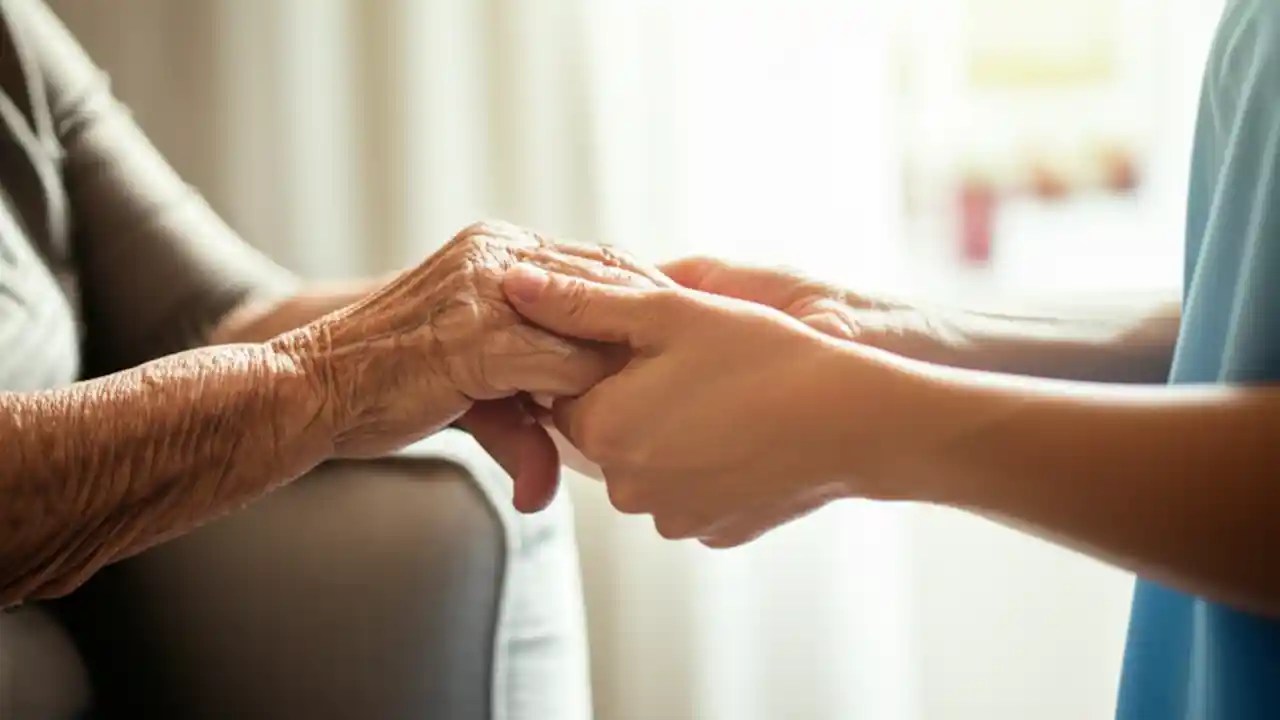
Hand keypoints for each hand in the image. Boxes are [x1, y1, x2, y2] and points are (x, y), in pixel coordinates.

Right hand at [277, 221, 668, 511]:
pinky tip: (581, 438)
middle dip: (644, 329)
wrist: (307, 390)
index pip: (594, 261)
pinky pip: (562, 370)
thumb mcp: (466, 389)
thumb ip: (517, 420)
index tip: (675, 343)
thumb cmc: (383, 390)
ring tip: (639, 415)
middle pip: (607, 280)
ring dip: (617, 372)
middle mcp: (497, 254)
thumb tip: (542, 489)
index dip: (637, 301)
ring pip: (592, 325)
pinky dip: (581, 403)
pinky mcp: (478, 339)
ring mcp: (488, 292)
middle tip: (680, 377)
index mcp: (496, 248)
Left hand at [502, 265, 917, 545]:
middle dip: (637, 397)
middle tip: (695, 363)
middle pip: (609, 431)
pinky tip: (745, 433)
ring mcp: (673, 518)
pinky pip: (692, 490)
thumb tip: (510, 285)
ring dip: (672, 432)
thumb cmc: (762, 355)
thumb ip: (582, 302)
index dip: (604, 360)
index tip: (649, 342)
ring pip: (651, 463)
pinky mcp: (715, 532)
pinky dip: (708, 464)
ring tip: (726, 396)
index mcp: (603, 430)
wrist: (853, 420)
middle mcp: (626, 487)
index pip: (567, 392)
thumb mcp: (668, 313)